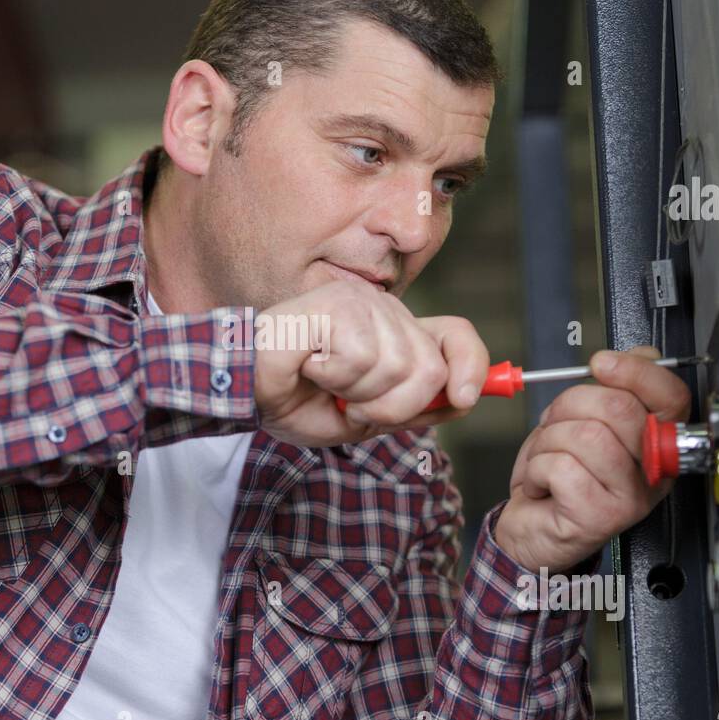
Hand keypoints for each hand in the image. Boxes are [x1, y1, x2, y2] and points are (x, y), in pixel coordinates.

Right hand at [253, 281, 489, 446]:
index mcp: (396, 333)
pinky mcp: (333, 304)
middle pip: (429, 370)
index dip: (472, 368)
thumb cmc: (297, 398)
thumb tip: (462, 398)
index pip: (456, 336)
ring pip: (396, 369)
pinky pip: (359, 359)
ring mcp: (360, 303)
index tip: (463, 398)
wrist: (246, 390)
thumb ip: (414, 407)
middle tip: (352, 403)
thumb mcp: (365, 416)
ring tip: (324, 381)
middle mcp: (385, 311)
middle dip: (392, 407)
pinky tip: (309, 365)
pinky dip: (331, 378)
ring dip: (356, 394)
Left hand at [494, 346, 692, 573]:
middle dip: (569, 406)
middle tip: (556, 425)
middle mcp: (653, 472)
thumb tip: (641, 355)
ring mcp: (631, 497)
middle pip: (618, 409)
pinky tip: (542, 484)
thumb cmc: (561, 475)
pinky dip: (536, 469)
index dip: (636, 372)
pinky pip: (560, 467)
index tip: (601, 363)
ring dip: (548, 441)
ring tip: (548, 460)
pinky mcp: (601, 517)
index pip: (671, 397)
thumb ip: (615, 388)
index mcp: (657, 442)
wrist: (533, 526)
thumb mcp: (586, 420)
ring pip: (585, 436)